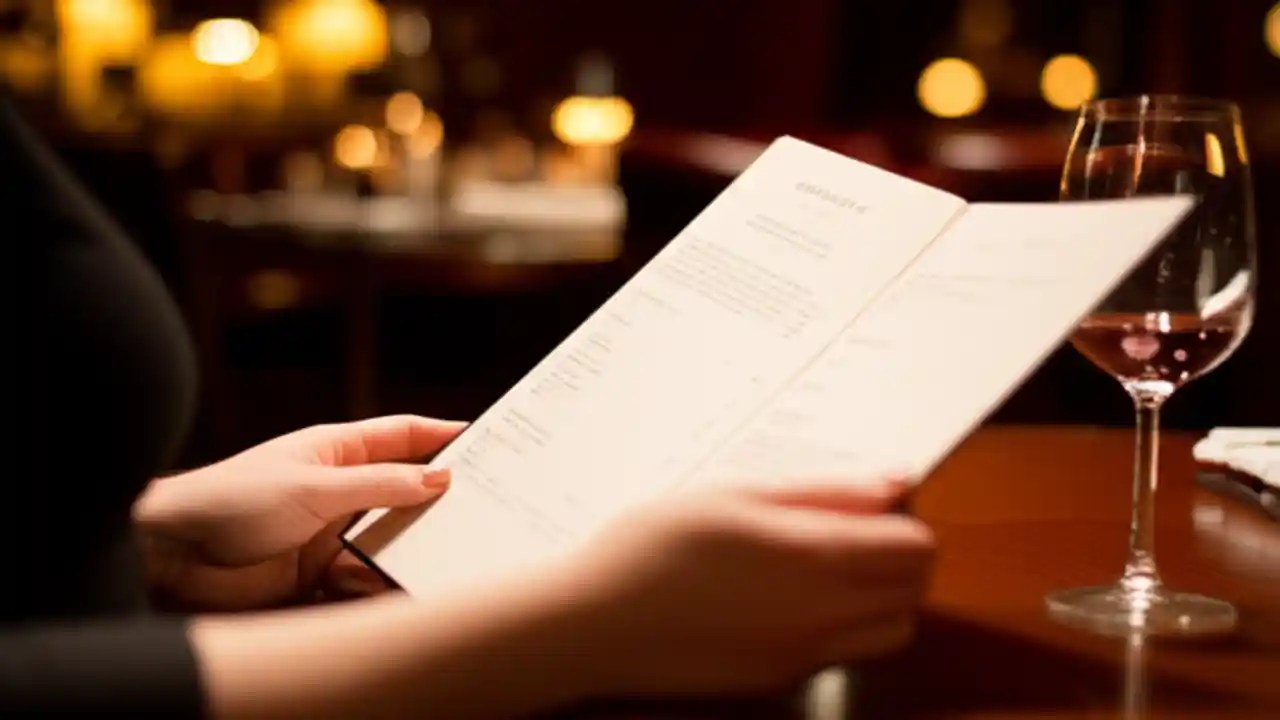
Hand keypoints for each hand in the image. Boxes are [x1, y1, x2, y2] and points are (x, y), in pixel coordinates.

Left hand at [134, 415, 463, 610]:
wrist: (173, 555)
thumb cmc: (232, 500)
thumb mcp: (314, 488)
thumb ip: (379, 485)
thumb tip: (439, 479)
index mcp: (336, 450)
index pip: (402, 435)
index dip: (442, 435)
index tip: (487, 440)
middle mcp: (339, 487)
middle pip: (403, 489)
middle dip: (439, 500)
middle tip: (486, 508)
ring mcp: (329, 529)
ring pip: (390, 536)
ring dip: (414, 546)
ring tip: (452, 554)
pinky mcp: (318, 570)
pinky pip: (365, 573)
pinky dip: (384, 580)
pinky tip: (403, 586)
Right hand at [558, 479, 933, 697]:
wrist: (597, 622)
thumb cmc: (656, 545)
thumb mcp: (738, 494)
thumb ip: (826, 489)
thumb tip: (895, 482)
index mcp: (816, 555)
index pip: (917, 547)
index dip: (903, 520)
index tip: (867, 506)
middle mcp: (824, 613)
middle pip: (916, 591)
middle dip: (901, 559)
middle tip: (855, 533)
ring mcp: (805, 654)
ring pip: (893, 631)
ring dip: (883, 599)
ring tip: (832, 572)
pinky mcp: (781, 679)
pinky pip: (843, 654)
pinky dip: (841, 627)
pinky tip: (788, 602)